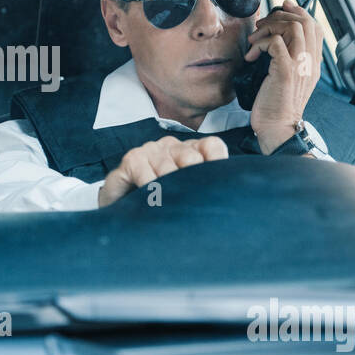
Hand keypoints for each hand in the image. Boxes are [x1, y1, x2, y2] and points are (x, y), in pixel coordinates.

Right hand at [97, 135, 228, 206]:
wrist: (121, 203)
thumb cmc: (158, 199)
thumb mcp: (186, 193)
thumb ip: (206, 189)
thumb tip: (233, 198)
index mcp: (190, 150)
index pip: (212, 146)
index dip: (217, 164)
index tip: (219, 187)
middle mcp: (172, 146)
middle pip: (192, 158)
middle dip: (192, 183)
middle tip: (190, 204)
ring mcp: (151, 150)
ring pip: (168, 169)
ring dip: (169, 192)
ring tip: (170, 208)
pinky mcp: (132, 159)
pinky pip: (146, 175)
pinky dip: (150, 191)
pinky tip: (151, 202)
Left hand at [244, 0, 321, 153]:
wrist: (277, 128)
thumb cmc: (276, 105)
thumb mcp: (286, 77)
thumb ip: (287, 57)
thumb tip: (276, 37)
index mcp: (312, 62)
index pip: (315, 26)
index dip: (298, 11)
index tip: (281, 7)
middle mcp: (310, 62)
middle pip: (305, 21)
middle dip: (280, 15)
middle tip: (262, 25)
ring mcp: (299, 66)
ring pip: (293, 27)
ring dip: (270, 27)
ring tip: (255, 39)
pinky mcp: (285, 71)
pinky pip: (275, 42)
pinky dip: (261, 42)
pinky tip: (252, 54)